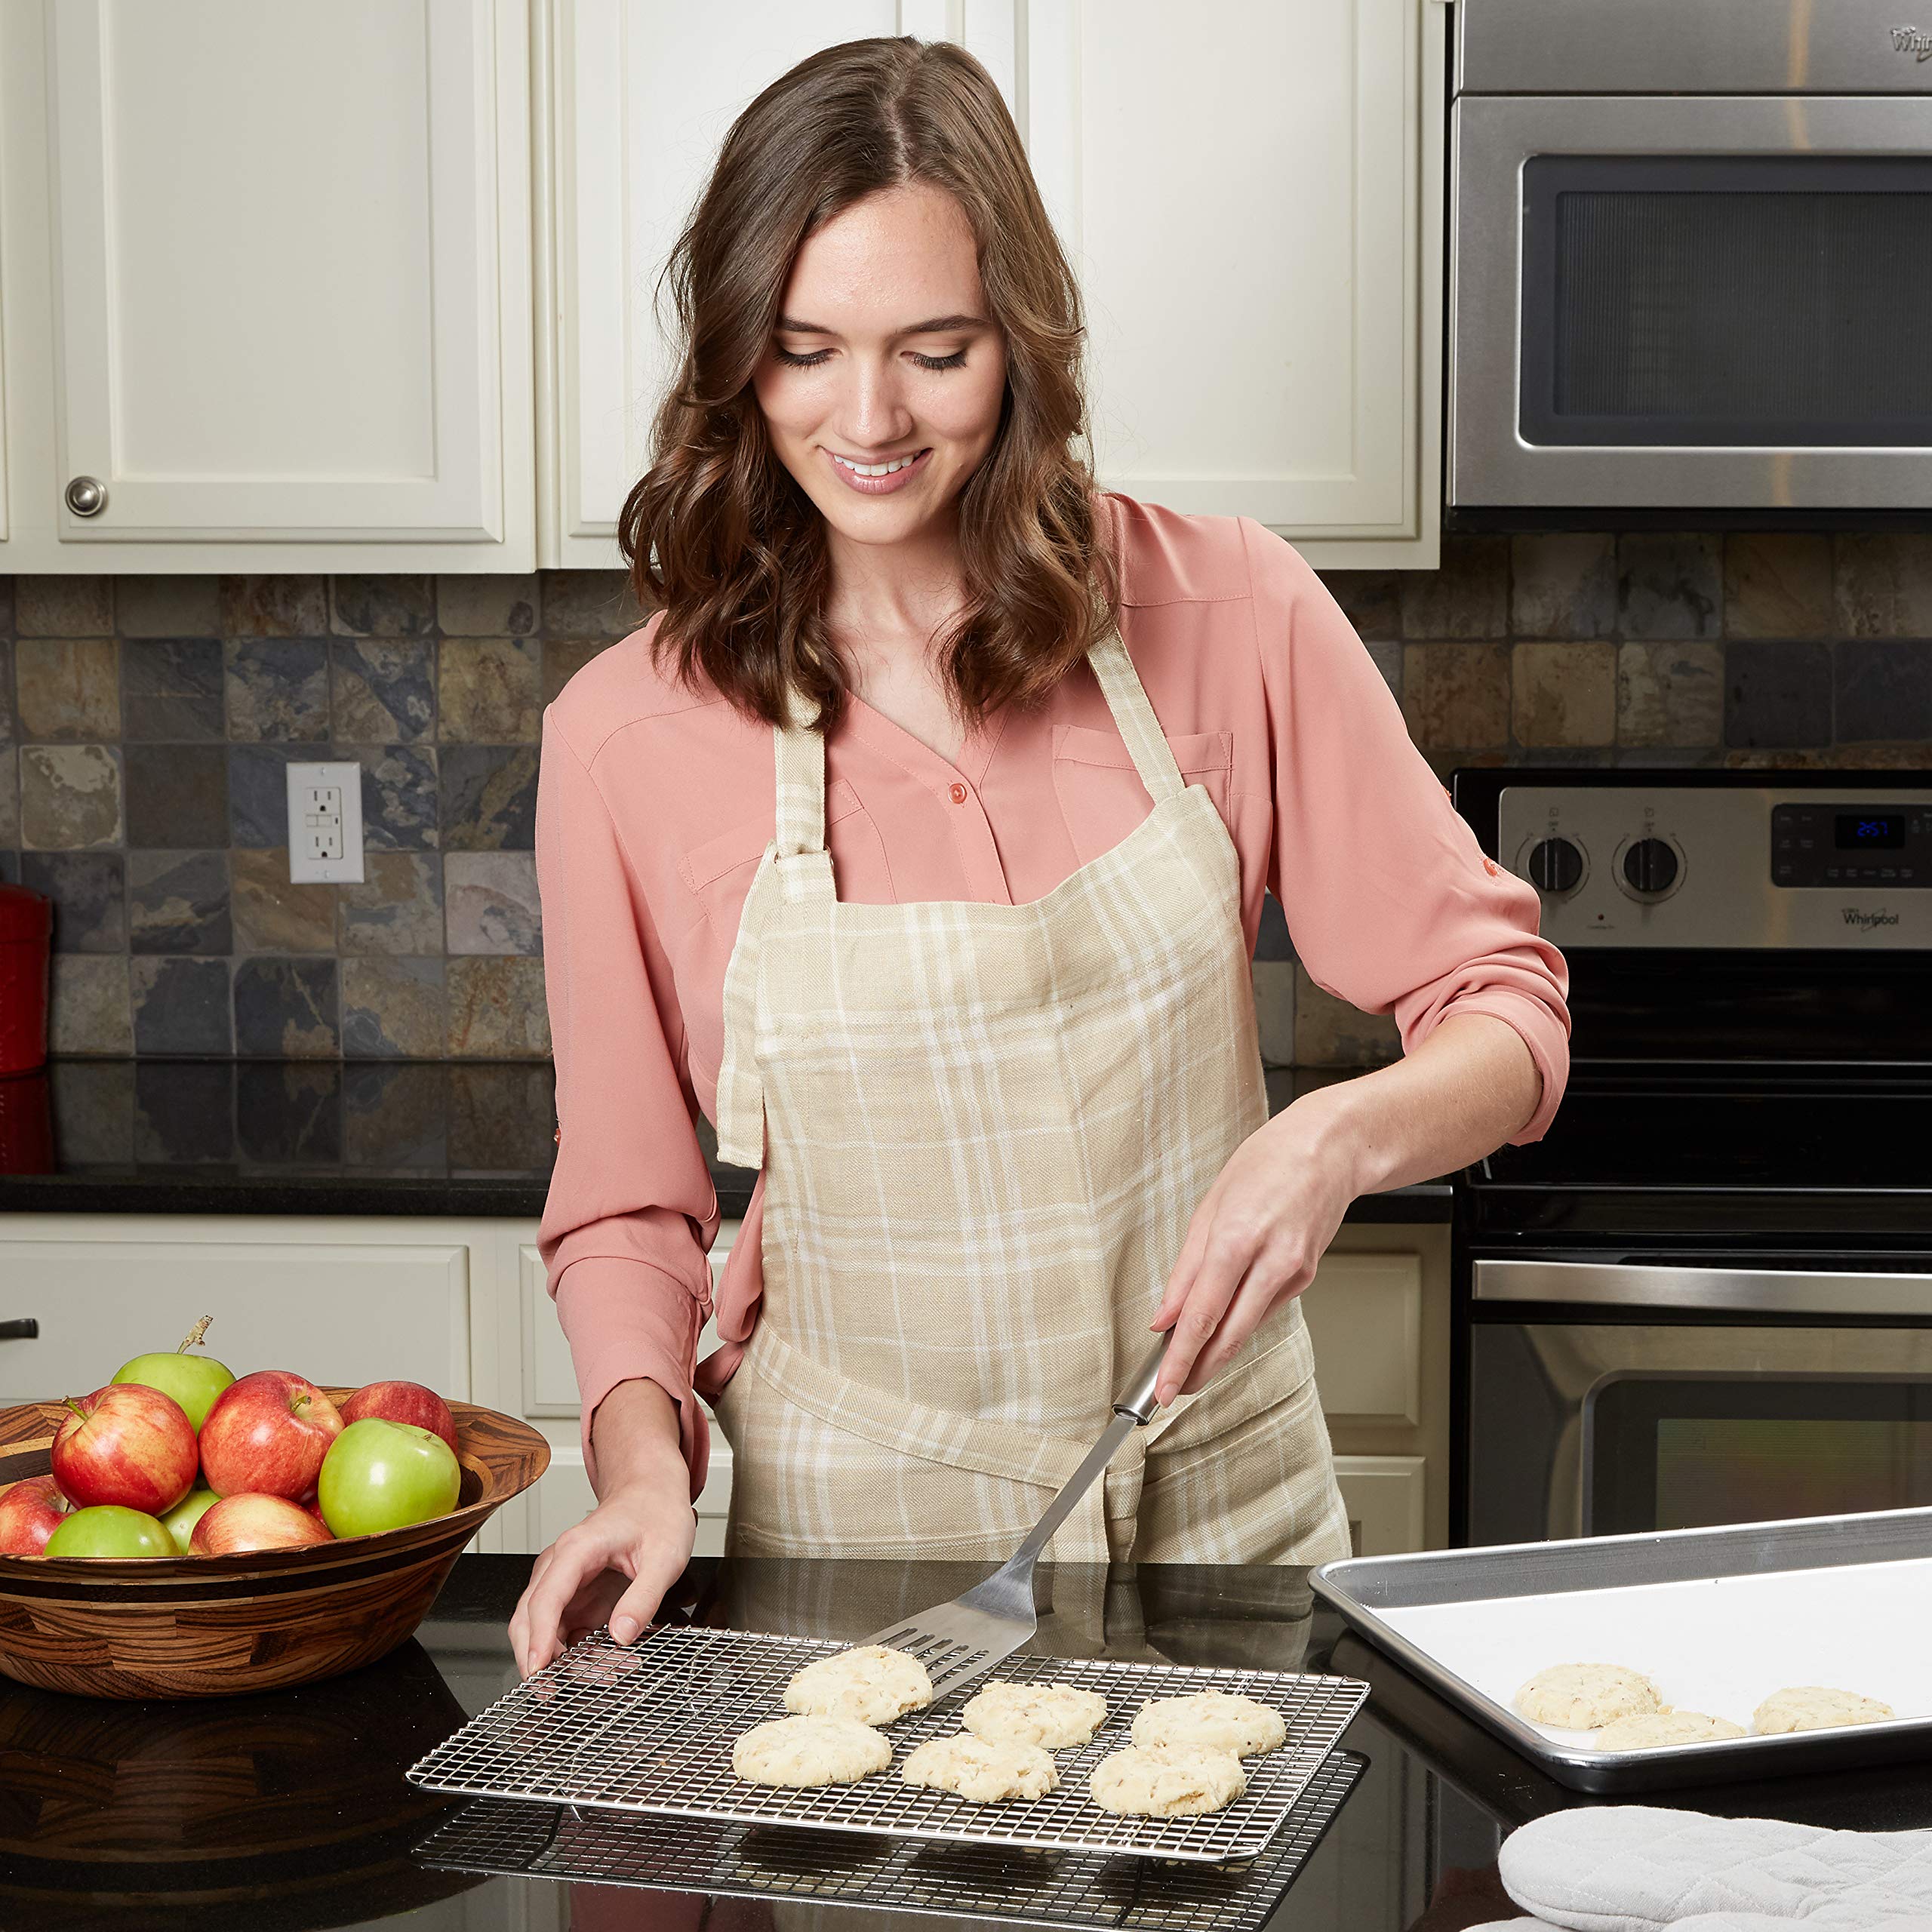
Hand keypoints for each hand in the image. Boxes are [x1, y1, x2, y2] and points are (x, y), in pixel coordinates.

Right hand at [508, 1479, 698, 1676]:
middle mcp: (559, 1567)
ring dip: (564, 1661)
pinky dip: (578, 1654)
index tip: (539, 1672)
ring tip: (604, 1675)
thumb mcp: (665, 1555)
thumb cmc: (655, 1513)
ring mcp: (563, 1583)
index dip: (540, 1640)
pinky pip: (566, 1633)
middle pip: (529, 1620)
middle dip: (539, 1660)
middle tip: (556, 1694)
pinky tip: (606, 1663)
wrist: (651, 1492)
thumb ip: (644, 1596)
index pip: (545, 1599)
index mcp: (576, 1550)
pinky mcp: (573, 1597)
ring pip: (545, 1631)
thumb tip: (622, 1634)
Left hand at [1147, 1094, 1359, 1404]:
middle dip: (1198, 1371)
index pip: (1202, 1315)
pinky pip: (1263, 1309)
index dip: (1180, 1358)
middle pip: (1229, 1336)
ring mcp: (1293, 1273)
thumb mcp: (1209, 1207)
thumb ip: (1185, 1270)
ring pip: (1248, 1329)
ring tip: (1188, 1367)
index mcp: (1237, 1239)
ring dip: (1217, 1354)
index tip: (1164, 1386)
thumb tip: (1163, 1317)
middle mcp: (1270, 1262)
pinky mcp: (1305, 1278)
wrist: (1330, 1149)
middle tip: (1171, 1393)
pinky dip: (1239, 1322)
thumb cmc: (1267, 1164)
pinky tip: (1222, 1328)